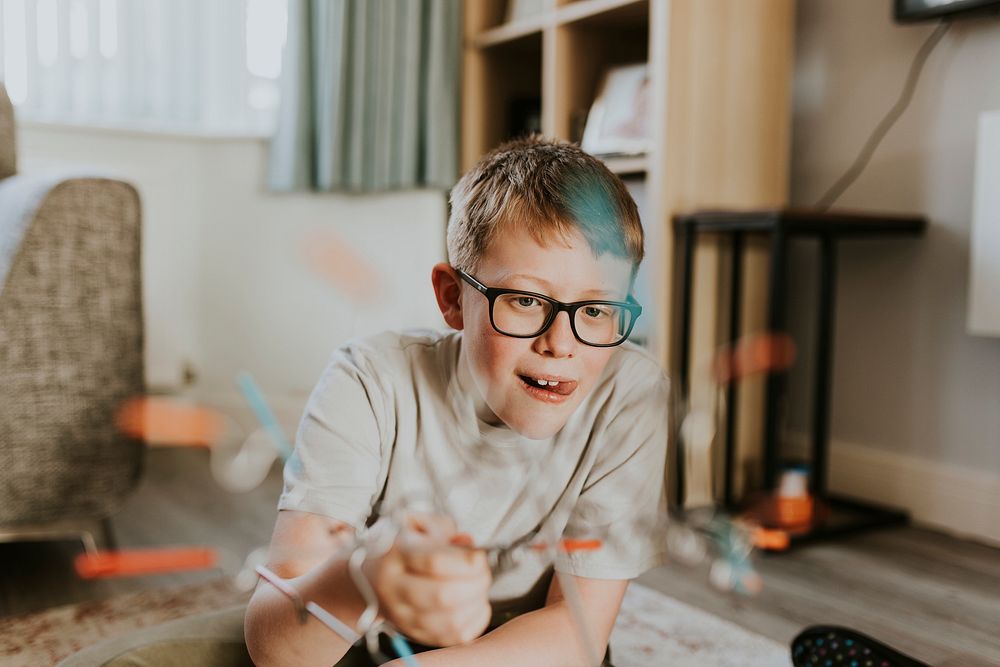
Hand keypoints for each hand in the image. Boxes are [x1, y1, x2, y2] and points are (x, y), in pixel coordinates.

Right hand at [363, 515, 491, 646]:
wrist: (365, 577)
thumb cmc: (396, 547)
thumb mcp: (414, 524)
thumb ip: (443, 529)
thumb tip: (467, 543)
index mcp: (394, 554)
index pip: (434, 562)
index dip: (466, 560)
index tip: (480, 556)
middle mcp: (394, 588)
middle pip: (443, 595)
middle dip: (476, 583)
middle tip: (484, 572)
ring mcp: (401, 614)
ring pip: (448, 621)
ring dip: (476, 604)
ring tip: (479, 588)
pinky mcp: (411, 632)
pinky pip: (450, 637)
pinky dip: (473, 623)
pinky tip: (476, 606)